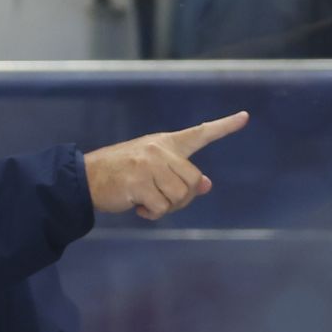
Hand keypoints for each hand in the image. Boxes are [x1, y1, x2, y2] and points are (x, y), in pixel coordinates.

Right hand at [83, 111, 247, 220]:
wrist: (86, 177)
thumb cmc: (119, 173)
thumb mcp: (151, 168)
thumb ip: (178, 174)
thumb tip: (207, 186)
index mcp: (165, 143)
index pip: (200, 133)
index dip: (224, 126)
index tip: (245, 117)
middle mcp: (160, 150)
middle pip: (193, 180)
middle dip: (183, 199)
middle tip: (163, 202)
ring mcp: (149, 165)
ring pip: (180, 196)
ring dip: (167, 208)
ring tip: (148, 203)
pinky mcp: (138, 183)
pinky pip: (161, 208)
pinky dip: (153, 214)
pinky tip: (139, 208)